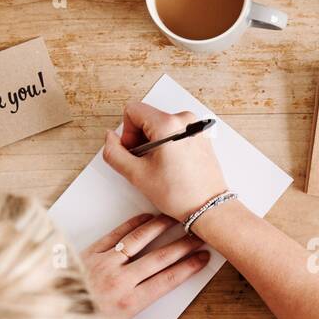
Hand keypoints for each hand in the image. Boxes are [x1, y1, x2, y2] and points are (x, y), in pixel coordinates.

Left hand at [81, 213, 209, 318]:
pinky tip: (148, 218)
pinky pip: (117, 234)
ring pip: (140, 240)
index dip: (188, 268)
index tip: (203, 259)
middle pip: (160, 258)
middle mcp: (120, 280)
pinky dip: (134, 224)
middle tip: (200, 237)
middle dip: (183, 246)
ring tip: (179, 220)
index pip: (167, 281)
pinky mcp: (89, 252)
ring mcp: (104, 263)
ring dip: (162, 228)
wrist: (40, 314)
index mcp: (129, 303)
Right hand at [103, 103, 227, 222]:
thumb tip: (110, 138)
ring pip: (161, 125)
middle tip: (146, 163)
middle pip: (147, 117)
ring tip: (160, 166)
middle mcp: (185, 120)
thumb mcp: (137, 175)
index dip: (127, 133)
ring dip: (154, 143)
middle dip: (140, 139)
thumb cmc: (181, 194)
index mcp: (169, 124)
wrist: (208, 207)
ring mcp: (196, 127)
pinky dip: (169, 145)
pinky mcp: (202, 135)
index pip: (133, 111)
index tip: (134, 152)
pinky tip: (172, 164)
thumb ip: (114, 153)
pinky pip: (176, 132)